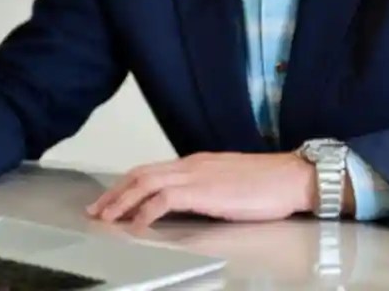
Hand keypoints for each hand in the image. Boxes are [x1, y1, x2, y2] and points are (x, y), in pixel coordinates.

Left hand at [85, 152, 314, 226]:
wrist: (292, 177)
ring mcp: (196, 175)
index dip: (127, 185)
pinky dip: (145, 211)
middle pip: (140, 173)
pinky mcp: (203, 191)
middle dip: (115, 193)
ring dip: (121, 202)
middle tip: (96, 211)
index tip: (111, 200)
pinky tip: (136, 225)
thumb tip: (190, 203)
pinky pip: (163, 199)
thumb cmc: (269, 183)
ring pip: (145, 183)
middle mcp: (191, 165)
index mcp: (196, 162)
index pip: (152, 170)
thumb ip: (206, 188)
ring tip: (106, 219)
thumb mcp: (229, 182)